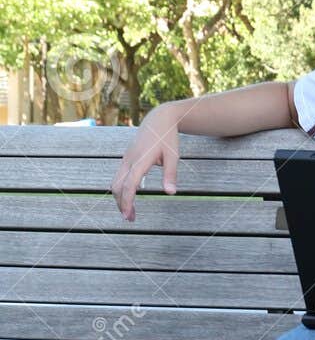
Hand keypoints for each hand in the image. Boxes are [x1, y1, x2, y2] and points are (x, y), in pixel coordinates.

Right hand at [110, 105, 180, 221]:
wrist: (158, 119)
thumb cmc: (167, 138)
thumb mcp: (173, 155)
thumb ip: (171, 174)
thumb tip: (171, 193)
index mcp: (141, 160)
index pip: (130, 185)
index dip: (127, 202)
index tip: (128, 216)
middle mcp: (129, 160)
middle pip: (118, 186)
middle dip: (121, 204)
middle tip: (130, 219)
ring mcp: (126, 159)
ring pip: (116, 182)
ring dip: (121, 198)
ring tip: (131, 213)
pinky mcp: (126, 158)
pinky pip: (119, 177)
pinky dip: (122, 189)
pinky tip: (130, 199)